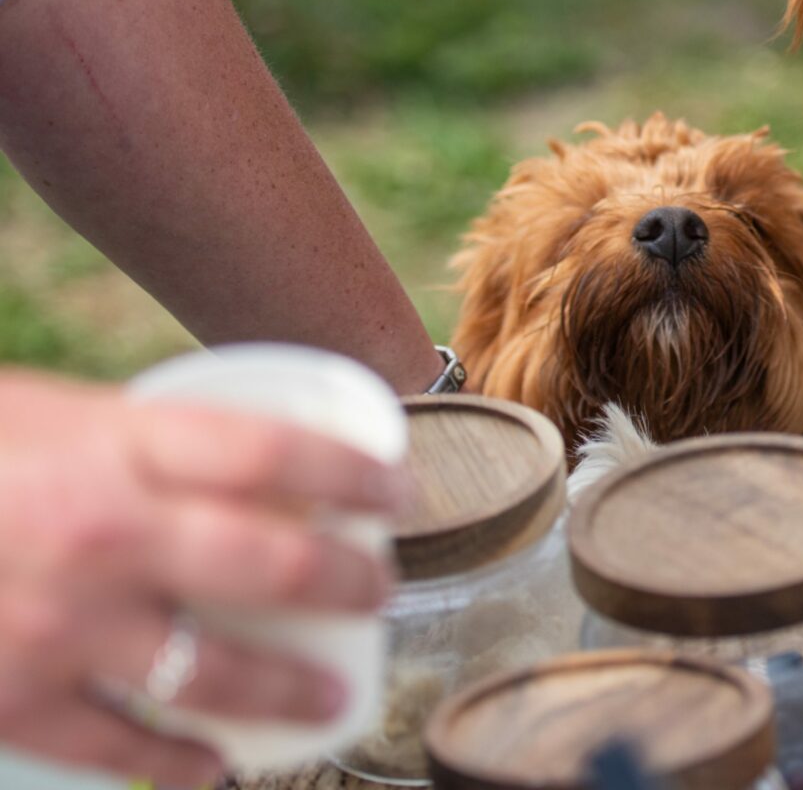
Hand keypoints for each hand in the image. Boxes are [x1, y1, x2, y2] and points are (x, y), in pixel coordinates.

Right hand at [0, 369, 401, 784]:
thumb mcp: (57, 414)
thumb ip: (146, 449)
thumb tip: (254, 480)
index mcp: (114, 445)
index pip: (274, 453)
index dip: (356, 471)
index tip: (397, 489)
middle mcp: (101, 535)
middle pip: (271, 564)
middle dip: (349, 583)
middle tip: (381, 590)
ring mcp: (59, 626)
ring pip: (214, 674)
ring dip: (290, 691)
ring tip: (332, 698)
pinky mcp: (12, 699)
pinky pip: (120, 748)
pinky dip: (179, 764)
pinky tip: (217, 768)